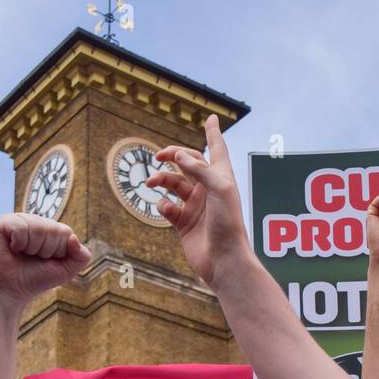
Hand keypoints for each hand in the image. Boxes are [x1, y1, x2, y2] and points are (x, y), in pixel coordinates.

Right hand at [0, 213, 90, 307]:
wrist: (12, 289)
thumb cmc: (37, 278)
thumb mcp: (67, 270)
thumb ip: (82, 256)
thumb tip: (73, 238)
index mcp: (52, 229)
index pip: (66, 232)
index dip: (59, 251)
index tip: (46, 260)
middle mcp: (37, 221)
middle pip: (53, 230)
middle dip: (46, 251)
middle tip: (33, 258)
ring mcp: (20, 219)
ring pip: (38, 228)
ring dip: (32, 248)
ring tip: (23, 254)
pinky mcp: (4, 222)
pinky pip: (21, 228)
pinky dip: (19, 243)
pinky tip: (13, 249)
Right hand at [147, 115, 250, 286]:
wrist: (223, 260)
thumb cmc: (228, 223)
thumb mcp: (219, 188)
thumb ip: (199, 169)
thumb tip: (179, 156)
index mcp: (221, 178)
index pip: (216, 149)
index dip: (213, 133)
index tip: (211, 118)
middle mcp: (208, 190)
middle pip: (188, 163)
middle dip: (173, 156)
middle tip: (159, 155)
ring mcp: (195, 206)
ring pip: (173, 184)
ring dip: (161, 180)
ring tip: (151, 182)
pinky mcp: (184, 224)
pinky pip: (167, 208)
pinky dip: (162, 205)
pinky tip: (166, 210)